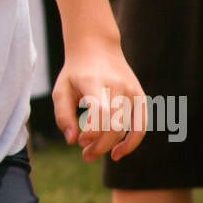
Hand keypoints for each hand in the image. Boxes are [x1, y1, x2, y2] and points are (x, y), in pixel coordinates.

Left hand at [53, 40, 145, 162]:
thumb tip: (72, 140)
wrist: (97, 48)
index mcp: (96, 82)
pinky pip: (141, 125)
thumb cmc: (76, 73)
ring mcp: (131, 90)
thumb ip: (63, 115)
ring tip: (92, 153)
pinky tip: (118, 153)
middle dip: (99, 146)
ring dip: (110, 146)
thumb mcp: (61, 89)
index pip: (101, 112)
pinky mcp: (139, 96)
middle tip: (85, 154)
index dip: (92, 132)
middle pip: (114, 125)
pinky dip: (132, 142)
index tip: (80, 141)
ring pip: (126, 128)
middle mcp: (117, 85)